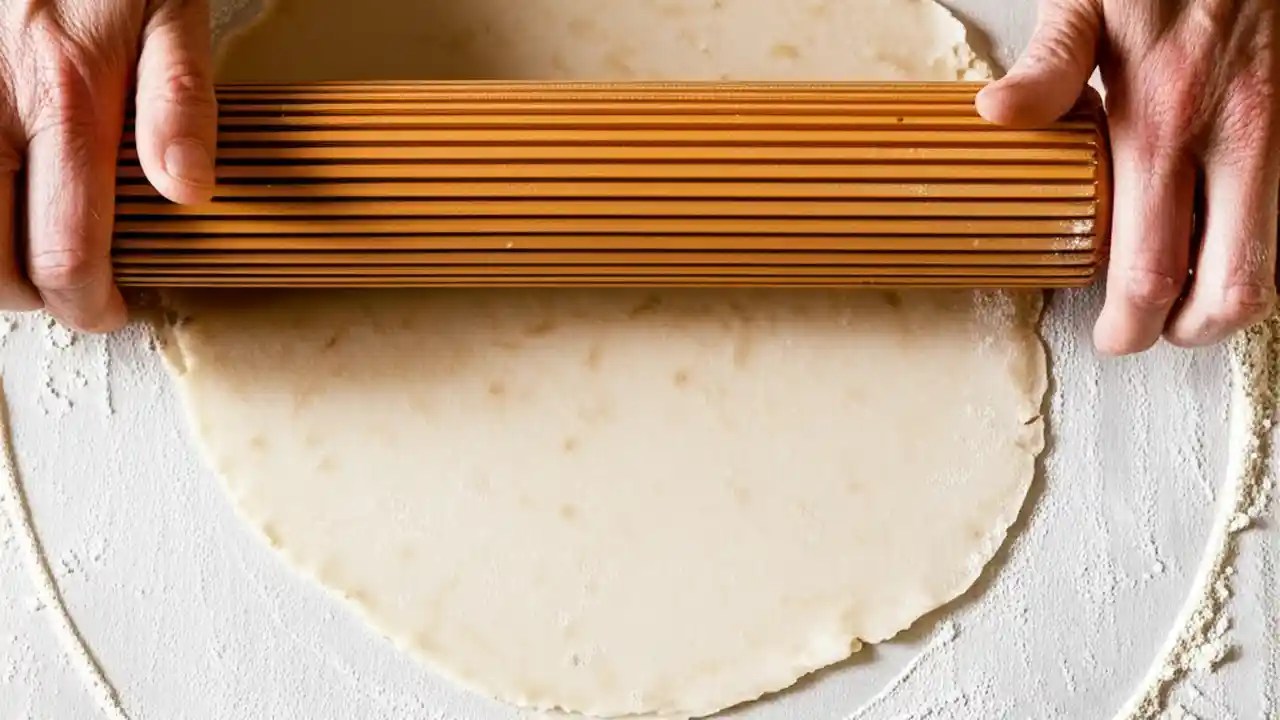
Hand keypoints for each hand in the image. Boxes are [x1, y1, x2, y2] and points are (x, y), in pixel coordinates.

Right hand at [0, 0, 215, 330]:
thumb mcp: (173, 11)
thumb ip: (181, 101)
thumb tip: (188, 190)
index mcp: (68, 97)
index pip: (67, 248)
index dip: (88, 303)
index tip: (111, 311)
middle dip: (31, 295)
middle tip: (68, 292)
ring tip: (30, 257)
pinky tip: (9, 204)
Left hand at [977, 0, 1278, 354]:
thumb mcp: (1085, 2)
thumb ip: (1047, 69)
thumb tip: (996, 115)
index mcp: (1164, 118)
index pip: (1153, 264)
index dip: (1133, 320)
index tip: (1111, 333)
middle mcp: (1233, 134)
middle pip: (1234, 283)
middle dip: (1187, 328)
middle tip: (1149, 333)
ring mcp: (1274, 129)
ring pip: (1273, 255)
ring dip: (1226, 294)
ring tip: (1182, 301)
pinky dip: (1248, 242)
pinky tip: (1210, 238)